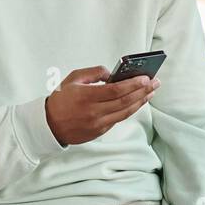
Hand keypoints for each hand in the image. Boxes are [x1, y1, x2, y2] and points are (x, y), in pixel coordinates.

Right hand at [45, 66, 159, 146]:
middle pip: (125, 101)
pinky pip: (119, 119)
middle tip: (155, 83)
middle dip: (143, 91)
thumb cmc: (61, 100)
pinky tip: (138, 102)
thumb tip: (112, 74)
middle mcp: (94, 112)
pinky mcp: (100, 131)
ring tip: (151, 92)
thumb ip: (94, 73)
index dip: (133, 84)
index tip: (146, 78)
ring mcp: (98, 124)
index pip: (116, 90)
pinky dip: (130, 110)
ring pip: (125, 112)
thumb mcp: (73, 79)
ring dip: (141, 102)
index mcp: (86, 97)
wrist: (49, 125)